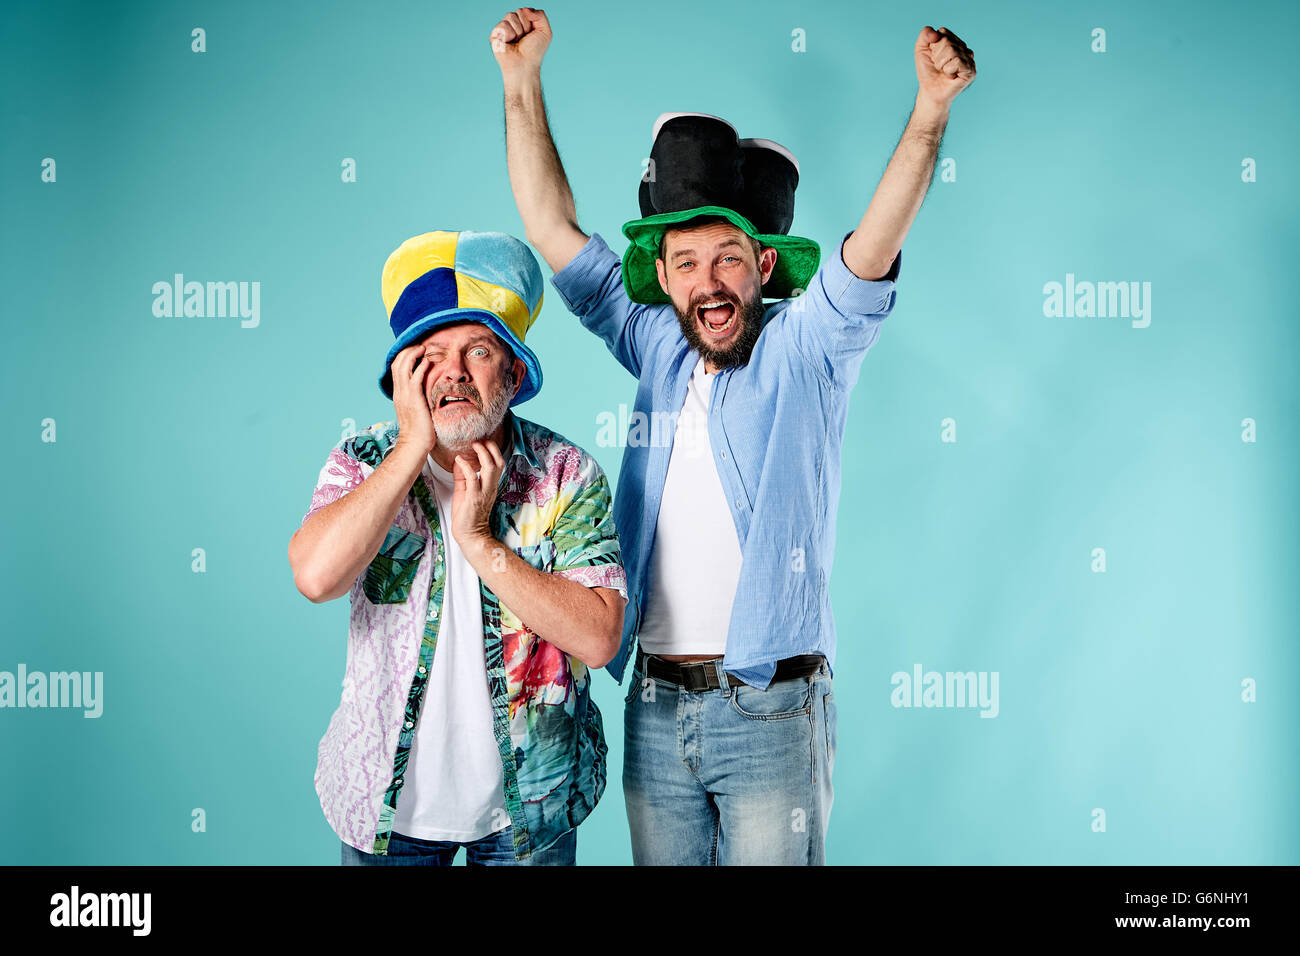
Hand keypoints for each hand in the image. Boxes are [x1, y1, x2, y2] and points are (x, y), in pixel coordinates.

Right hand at [391, 343, 436, 457]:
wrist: (415, 444)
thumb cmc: (419, 430)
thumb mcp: (416, 410)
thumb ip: (418, 399)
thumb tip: (425, 393)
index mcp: (399, 393)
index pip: (396, 368)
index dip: (404, 356)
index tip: (415, 350)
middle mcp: (399, 392)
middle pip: (397, 363)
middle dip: (408, 351)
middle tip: (419, 345)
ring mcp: (405, 395)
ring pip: (403, 367)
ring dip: (413, 355)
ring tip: (423, 348)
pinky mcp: (414, 399)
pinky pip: (415, 378)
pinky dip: (420, 367)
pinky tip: (427, 361)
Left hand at [451, 440, 504, 550]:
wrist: (470, 534)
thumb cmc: (467, 514)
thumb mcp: (464, 490)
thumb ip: (462, 475)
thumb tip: (459, 459)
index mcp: (490, 485)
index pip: (498, 464)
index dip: (493, 450)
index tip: (484, 441)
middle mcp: (490, 487)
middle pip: (498, 463)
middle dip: (491, 448)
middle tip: (481, 440)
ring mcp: (483, 492)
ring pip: (491, 468)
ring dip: (482, 454)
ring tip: (474, 445)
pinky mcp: (474, 498)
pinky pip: (473, 478)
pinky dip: (466, 466)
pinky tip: (459, 460)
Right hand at [489, 6, 551, 76]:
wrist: (525, 65)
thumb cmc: (535, 51)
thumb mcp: (545, 31)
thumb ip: (540, 15)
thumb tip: (525, 9)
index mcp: (523, 22)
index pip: (526, 10)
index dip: (531, 22)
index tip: (532, 34)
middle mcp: (512, 24)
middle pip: (519, 11)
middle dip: (525, 25)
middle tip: (524, 39)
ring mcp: (503, 29)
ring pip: (510, 16)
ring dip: (518, 30)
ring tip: (516, 41)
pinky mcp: (495, 34)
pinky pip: (503, 24)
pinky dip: (509, 34)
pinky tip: (508, 43)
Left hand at [914, 26, 975, 110]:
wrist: (929, 91)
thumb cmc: (927, 71)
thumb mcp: (921, 49)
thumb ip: (925, 34)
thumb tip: (937, 32)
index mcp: (954, 41)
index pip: (943, 32)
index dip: (933, 46)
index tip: (933, 57)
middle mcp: (963, 48)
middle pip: (947, 42)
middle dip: (937, 56)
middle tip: (938, 67)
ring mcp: (969, 59)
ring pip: (952, 50)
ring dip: (941, 64)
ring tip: (943, 71)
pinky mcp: (971, 70)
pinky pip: (957, 61)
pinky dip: (948, 70)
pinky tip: (950, 76)